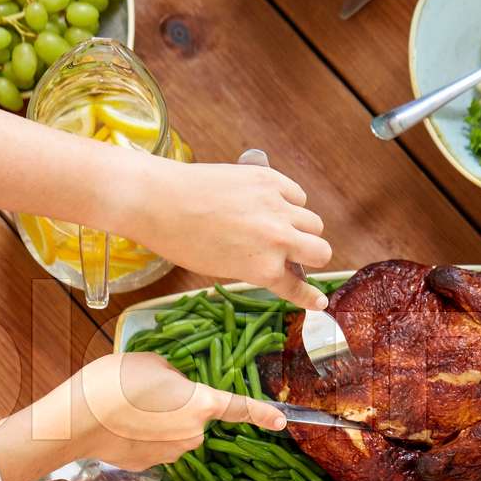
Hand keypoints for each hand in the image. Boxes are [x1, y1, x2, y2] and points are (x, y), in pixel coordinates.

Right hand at [79, 353, 286, 468]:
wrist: (78, 421)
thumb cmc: (117, 382)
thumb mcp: (151, 363)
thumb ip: (174, 375)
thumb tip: (174, 387)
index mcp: (201, 403)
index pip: (239, 409)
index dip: (262, 413)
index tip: (281, 421)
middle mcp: (193, 433)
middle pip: (196, 418)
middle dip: (180, 405)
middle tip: (148, 391)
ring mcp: (171, 454)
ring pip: (175, 433)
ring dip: (160, 422)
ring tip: (128, 407)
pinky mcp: (149, 466)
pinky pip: (155, 446)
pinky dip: (144, 437)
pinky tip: (120, 425)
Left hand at [124, 157, 331, 310]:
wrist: (159, 200)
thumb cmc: (180, 241)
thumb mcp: (220, 268)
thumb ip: (254, 268)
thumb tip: (276, 263)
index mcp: (262, 268)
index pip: (298, 287)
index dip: (310, 297)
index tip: (319, 300)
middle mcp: (276, 239)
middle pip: (321, 251)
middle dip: (312, 258)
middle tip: (297, 254)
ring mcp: (276, 207)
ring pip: (314, 222)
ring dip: (302, 229)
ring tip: (281, 225)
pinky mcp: (270, 179)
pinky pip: (297, 195)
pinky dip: (290, 202)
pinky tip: (273, 203)